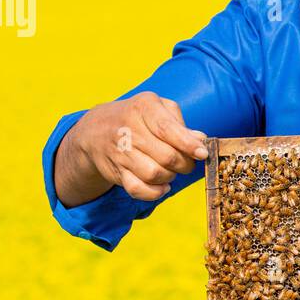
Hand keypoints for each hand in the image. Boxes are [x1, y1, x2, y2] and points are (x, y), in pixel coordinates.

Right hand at [67, 91, 208, 201]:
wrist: (96, 129)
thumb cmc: (138, 117)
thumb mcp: (158, 108)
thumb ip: (180, 124)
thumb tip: (200, 140)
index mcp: (143, 107)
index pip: (167, 128)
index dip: (187, 144)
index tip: (202, 153)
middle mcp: (128, 129)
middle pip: (166, 155)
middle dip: (184, 164)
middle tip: (187, 163)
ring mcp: (120, 152)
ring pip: (154, 174)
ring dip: (170, 176)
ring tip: (172, 170)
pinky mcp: (116, 172)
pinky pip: (137, 190)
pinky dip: (155, 192)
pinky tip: (163, 186)